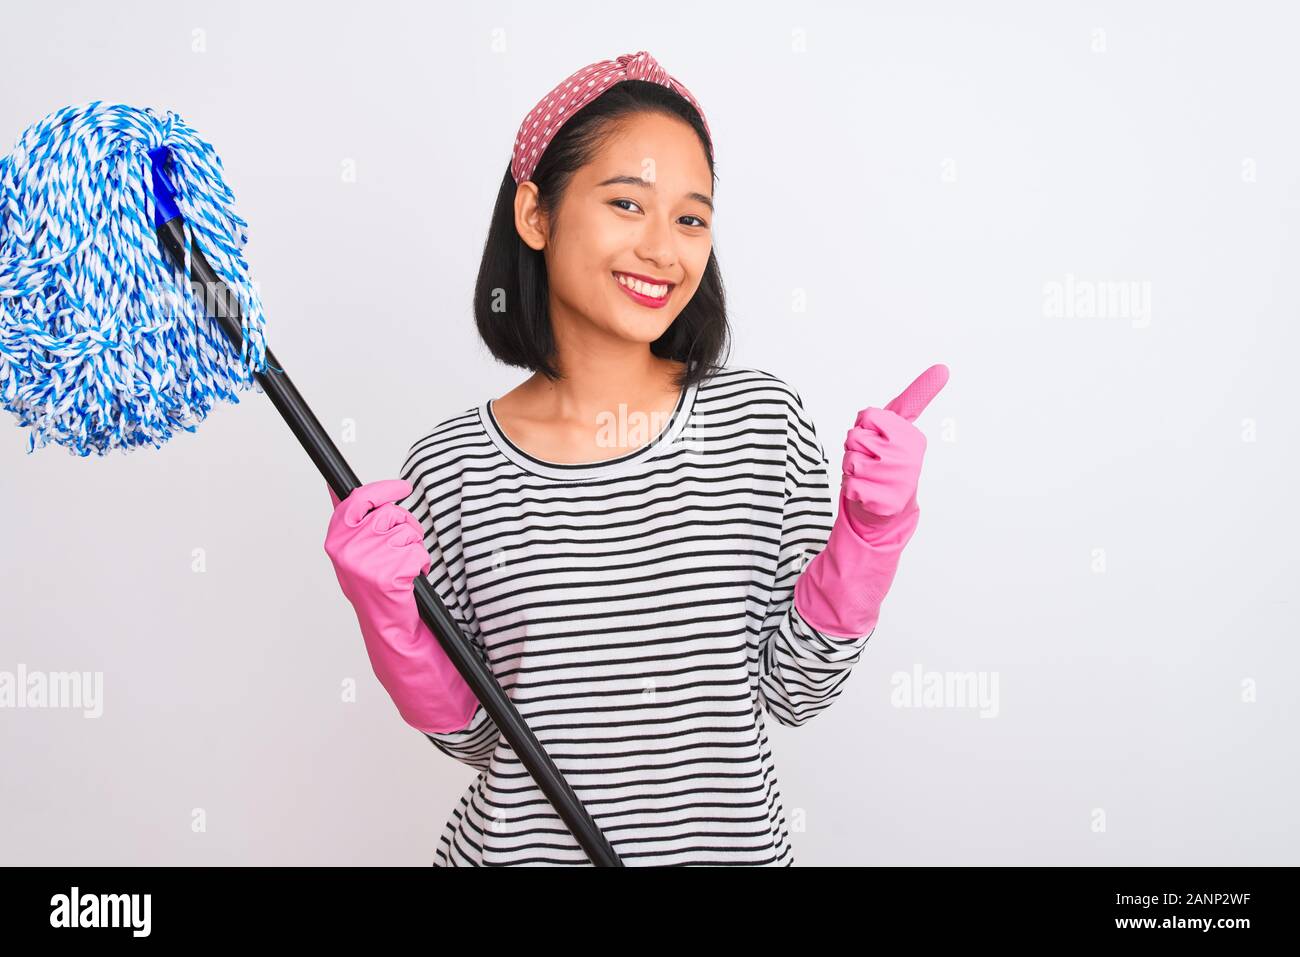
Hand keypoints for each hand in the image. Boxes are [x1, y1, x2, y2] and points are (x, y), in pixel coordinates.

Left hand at [841, 364, 947, 536]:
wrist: (887, 509)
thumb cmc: (884, 460)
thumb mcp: (894, 426)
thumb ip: (911, 400)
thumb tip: (944, 368)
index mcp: (911, 436)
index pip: (871, 416)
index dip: (864, 423)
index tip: (890, 418)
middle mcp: (909, 456)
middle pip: (854, 436)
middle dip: (853, 446)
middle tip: (869, 458)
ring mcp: (898, 479)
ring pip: (849, 460)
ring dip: (850, 468)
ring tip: (867, 475)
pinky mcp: (885, 501)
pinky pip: (849, 485)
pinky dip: (850, 489)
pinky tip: (866, 493)